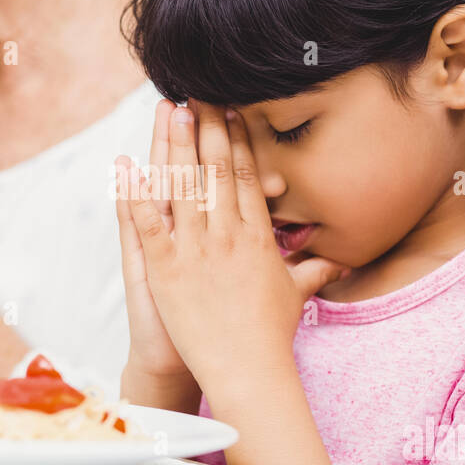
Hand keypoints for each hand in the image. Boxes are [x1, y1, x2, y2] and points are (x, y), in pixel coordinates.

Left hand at [118, 99, 349, 393]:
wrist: (247, 372)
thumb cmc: (270, 338)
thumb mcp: (295, 297)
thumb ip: (313, 271)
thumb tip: (339, 260)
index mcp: (256, 237)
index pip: (247, 177)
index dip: (238, 141)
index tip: (232, 111)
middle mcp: (228, 236)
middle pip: (216, 170)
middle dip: (207, 128)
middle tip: (197, 93)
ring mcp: (196, 251)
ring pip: (183, 186)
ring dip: (174, 145)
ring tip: (169, 111)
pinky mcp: (166, 270)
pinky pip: (148, 223)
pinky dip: (134, 193)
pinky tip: (125, 166)